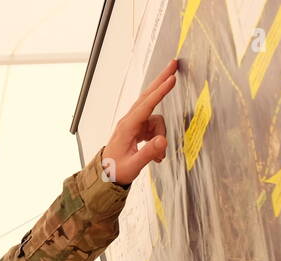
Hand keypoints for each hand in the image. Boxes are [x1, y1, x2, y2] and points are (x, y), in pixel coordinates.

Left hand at [103, 58, 177, 184]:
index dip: (160, 91)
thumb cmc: (116, 171)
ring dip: (161, 136)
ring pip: (156, 120)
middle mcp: (129, 122)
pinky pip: (154, 128)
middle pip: (148, 96)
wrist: (105, 176)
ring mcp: (134, 124)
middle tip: (174, 64)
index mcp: (127, 127)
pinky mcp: (137, 129)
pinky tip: (156, 156)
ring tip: (159, 156)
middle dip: (161, 81)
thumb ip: (148, 154)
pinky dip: (158, 141)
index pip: (146, 105)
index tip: (172, 78)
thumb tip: (162, 142)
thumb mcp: (133, 166)